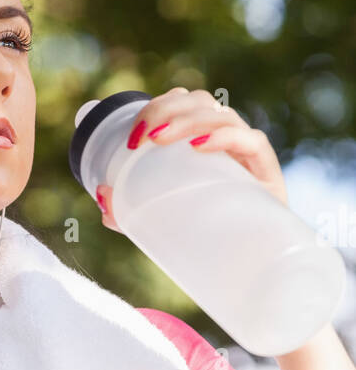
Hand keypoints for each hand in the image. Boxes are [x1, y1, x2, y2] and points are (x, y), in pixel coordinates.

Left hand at [96, 87, 288, 231]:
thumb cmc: (202, 235)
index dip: (158, 106)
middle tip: (140, 137)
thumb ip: (129, 207)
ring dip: (187, 121)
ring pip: (222, 116)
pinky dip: (224, 138)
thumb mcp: (158, 217)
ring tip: (160, 138)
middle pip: (200, 103)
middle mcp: (228, 139)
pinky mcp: (267, 172)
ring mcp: (248, 153)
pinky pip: (251, 141)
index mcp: (204, 140)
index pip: (184, 103)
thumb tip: (101, 192)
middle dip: (166, 110)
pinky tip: (200, 147)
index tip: (133, 136)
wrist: (246, 266)